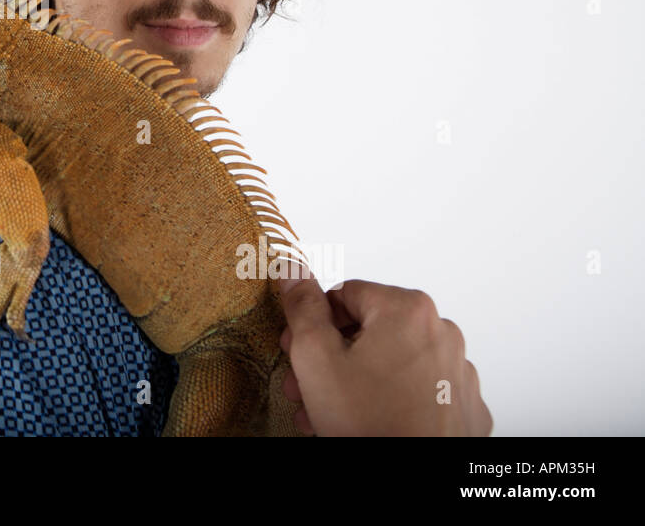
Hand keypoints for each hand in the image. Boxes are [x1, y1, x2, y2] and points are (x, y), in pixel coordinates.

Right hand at [277, 264, 492, 435]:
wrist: (413, 487)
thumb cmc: (370, 425)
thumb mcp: (315, 358)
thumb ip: (302, 307)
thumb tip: (293, 269)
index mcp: (408, 310)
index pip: (344, 294)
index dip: (312, 324)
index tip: (297, 351)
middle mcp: (442, 334)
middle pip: (368, 331)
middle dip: (329, 359)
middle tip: (304, 386)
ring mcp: (458, 374)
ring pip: (391, 364)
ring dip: (353, 383)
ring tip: (325, 413)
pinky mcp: (464, 409)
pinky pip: (418, 392)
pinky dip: (389, 402)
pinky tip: (363, 424)